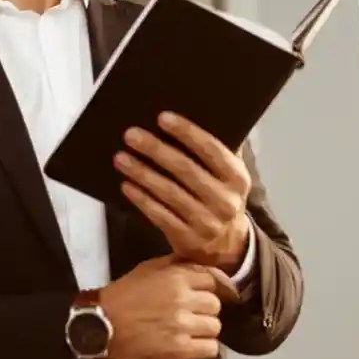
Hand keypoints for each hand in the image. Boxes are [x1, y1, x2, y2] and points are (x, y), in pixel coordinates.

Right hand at [98, 256, 224, 358]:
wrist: (99, 327)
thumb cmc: (121, 297)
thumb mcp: (146, 269)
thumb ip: (174, 264)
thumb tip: (197, 264)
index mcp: (176, 278)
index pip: (211, 280)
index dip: (205, 288)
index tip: (197, 295)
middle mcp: (183, 300)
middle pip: (215, 305)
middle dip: (204, 309)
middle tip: (190, 315)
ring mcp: (182, 326)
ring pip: (215, 327)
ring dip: (204, 329)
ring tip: (189, 332)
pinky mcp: (179, 350)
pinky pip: (211, 349)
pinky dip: (203, 348)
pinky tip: (191, 345)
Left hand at [114, 111, 251, 273]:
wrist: (227, 245)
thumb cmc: (220, 196)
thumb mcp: (228, 176)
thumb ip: (217, 150)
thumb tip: (196, 112)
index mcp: (237, 178)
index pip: (212, 150)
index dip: (187, 132)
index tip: (162, 117)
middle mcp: (225, 201)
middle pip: (185, 170)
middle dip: (155, 150)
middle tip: (130, 134)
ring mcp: (206, 222)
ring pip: (169, 193)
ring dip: (142, 173)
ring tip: (121, 157)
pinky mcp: (187, 238)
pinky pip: (159, 215)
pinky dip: (141, 199)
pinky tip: (127, 185)